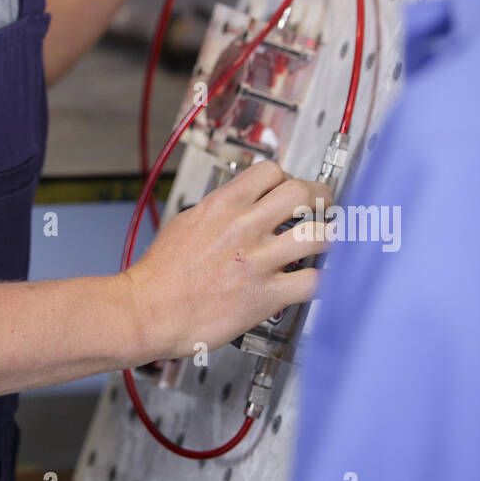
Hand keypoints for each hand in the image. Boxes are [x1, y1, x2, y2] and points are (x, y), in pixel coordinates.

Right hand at [122, 160, 333, 359]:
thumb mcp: (186, 222)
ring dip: (331, 237)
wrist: (148, 309)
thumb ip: (218, 210)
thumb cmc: (160, 273)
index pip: (272, 171)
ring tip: (330, 242)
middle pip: (303, 193)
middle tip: (325, 207)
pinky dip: (323, 280)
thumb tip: (239, 205)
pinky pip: (313, 282)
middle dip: (322, 198)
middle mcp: (244, 227)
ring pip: (319, 236)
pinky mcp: (265, 295)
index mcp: (223, 204)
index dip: (288, 178)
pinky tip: (320, 279)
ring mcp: (258, 261)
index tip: (292, 190)